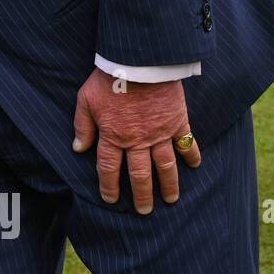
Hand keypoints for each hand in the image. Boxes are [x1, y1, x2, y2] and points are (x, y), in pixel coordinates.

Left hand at [72, 68, 201, 213]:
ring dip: (169, 185)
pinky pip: (187, 143)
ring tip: (171, 200)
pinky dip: (192, 156)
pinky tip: (195, 167)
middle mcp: (137, 140)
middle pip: (139, 174)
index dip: (109, 186)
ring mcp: (160, 133)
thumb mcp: (85, 100)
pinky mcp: (177, 122)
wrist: (139, 61)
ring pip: (165, 166)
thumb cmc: (108, 79)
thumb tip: (78, 148)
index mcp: (112, 136)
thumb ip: (82, 126)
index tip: (110, 200)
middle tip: (144, 211)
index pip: (109, 168)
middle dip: (141, 195)